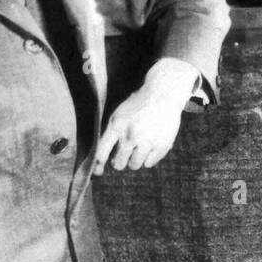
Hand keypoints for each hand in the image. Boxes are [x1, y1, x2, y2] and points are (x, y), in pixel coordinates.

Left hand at [93, 58, 200, 172]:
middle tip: (126, 153)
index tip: (102, 167)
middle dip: (120, 161)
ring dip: (135, 159)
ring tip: (140, 147)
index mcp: (116, 125)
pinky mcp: (161, 144)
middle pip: (119, 164)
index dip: (99, 164)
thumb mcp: (119, 114)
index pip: (101, 153)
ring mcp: (147, 140)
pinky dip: (149, 157)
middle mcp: (130, 135)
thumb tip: (101, 163)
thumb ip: (110, 135)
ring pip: (135, 165)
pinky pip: (150, 163)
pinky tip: (151, 145)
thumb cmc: (138, 105)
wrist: (163, 93)